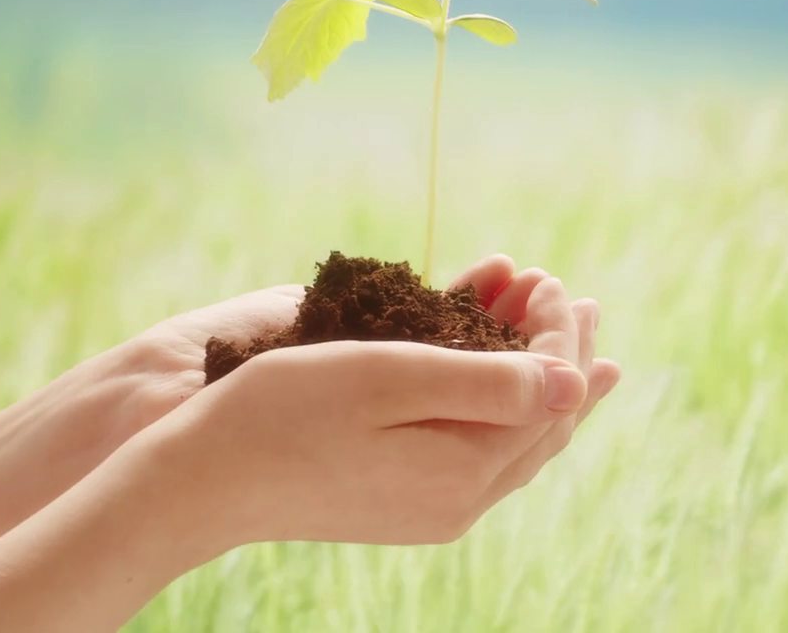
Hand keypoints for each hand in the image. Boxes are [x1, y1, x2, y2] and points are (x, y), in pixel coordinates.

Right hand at [136, 256, 620, 549]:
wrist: (201, 478)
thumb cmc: (285, 412)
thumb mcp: (389, 376)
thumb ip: (487, 381)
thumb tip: (576, 380)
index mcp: (465, 472)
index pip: (549, 395)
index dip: (562, 334)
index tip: (553, 281)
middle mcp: (459, 502)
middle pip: (542, 422)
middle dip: (565, 356)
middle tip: (585, 303)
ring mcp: (431, 507)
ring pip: (513, 438)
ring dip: (538, 377)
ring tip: (564, 335)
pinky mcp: (402, 501)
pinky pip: (478, 447)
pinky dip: (499, 401)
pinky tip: (502, 381)